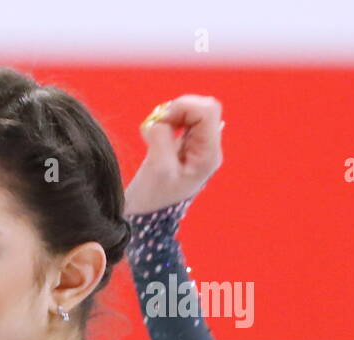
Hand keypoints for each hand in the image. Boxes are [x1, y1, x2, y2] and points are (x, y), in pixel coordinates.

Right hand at [123, 95, 224, 215]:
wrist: (146, 217)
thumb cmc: (152, 199)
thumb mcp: (157, 168)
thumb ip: (162, 137)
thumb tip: (160, 119)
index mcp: (207, 155)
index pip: (207, 112)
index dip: (184, 108)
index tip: (161, 120)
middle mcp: (207, 148)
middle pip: (203, 108)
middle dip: (177, 109)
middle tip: (157, 124)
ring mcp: (196, 146)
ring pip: (191, 112)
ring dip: (169, 116)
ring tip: (153, 133)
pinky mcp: (183, 146)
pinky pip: (179, 121)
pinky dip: (165, 123)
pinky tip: (153, 137)